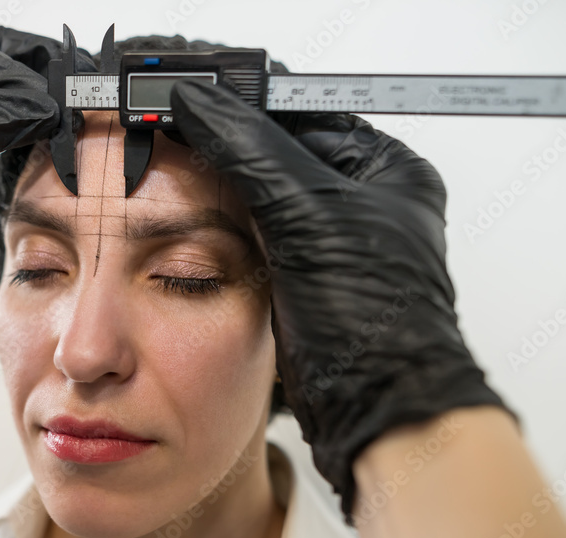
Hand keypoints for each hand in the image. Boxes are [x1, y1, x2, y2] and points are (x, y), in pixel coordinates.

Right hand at [171, 80, 516, 522]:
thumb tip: (203, 105)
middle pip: (282, 152)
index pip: (306, 115)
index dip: (248, 106)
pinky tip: (199, 217)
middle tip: (177, 134)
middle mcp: (365, 202)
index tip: (196, 101)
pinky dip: (227, 225)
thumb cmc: (376, 322)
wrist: (372, 408)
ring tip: (179, 170)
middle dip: (231, 146)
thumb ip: (249, 152)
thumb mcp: (306, 215)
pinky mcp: (306, 277)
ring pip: (266, 194)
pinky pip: (259, 234)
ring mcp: (334, 241)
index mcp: (388, 170)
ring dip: (225, 186)